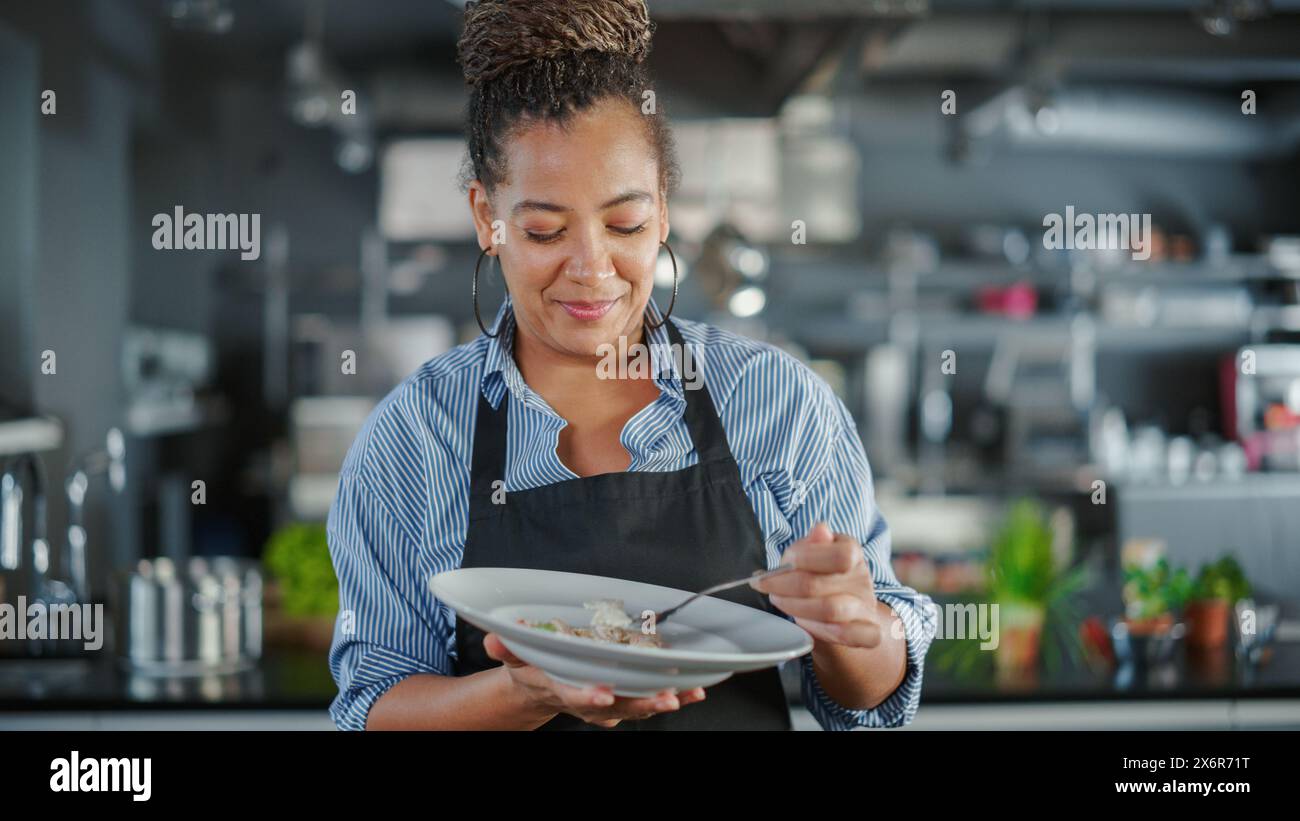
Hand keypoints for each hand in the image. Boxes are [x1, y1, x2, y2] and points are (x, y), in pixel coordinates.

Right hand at [483, 632, 705, 727]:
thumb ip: (506, 648)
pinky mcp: (625, 698)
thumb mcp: (514, 658)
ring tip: (687, 694)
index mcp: (561, 688)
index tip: (604, 694)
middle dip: (641, 703)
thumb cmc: (532, 668)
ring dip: (663, 701)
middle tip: (664, 698)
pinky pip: (651, 699)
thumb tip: (494, 637)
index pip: (574, 696)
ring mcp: (609, 704)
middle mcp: (588, 701)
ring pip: (638, 706)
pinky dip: (675, 696)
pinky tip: (696, 690)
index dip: (589, 696)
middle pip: (617, 706)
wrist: (541, 691)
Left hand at [751, 522, 883, 648]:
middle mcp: (862, 579)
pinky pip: (845, 635)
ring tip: (780, 602)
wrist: (841, 613)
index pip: (840, 554)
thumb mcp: (809, 555)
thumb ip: (810, 545)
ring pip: (831, 610)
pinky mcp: (868, 634)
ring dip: (795, 607)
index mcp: (852, 552)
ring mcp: (866, 608)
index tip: (779, 566)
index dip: (804, 559)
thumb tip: (820, 530)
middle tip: (767, 586)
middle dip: (784, 586)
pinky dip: (817, 630)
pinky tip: (803, 624)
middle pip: (821, 583)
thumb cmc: (819, 577)